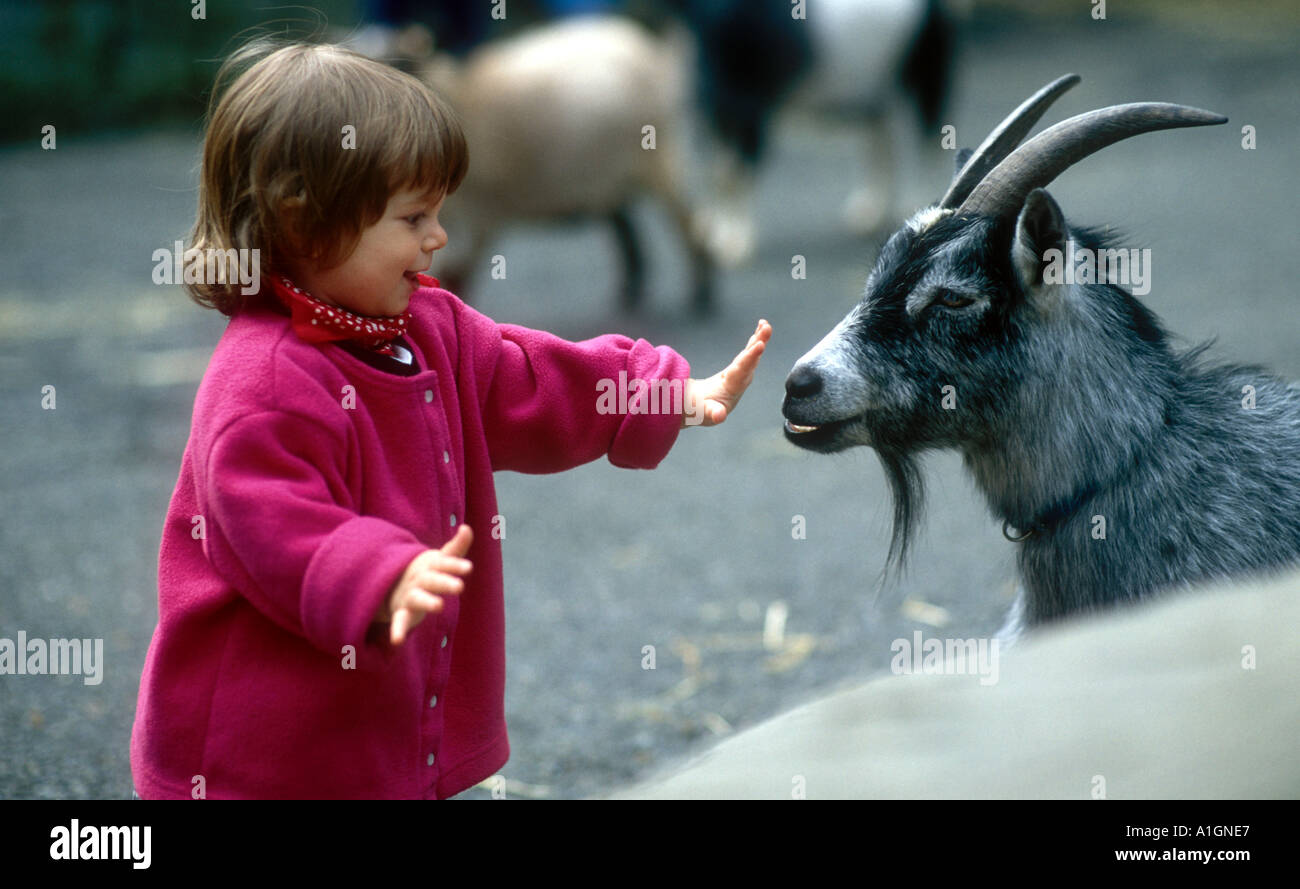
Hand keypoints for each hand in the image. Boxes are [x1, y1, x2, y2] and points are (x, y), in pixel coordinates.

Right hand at [376, 525, 473, 645]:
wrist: (393, 580)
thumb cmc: (426, 570)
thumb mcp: (441, 558)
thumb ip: (457, 546)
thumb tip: (467, 527)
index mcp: (430, 565)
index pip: (445, 563)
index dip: (456, 565)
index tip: (469, 568)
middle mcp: (420, 578)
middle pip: (433, 580)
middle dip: (445, 582)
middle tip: (460, 587)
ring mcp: (409, 594)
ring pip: (418, 598)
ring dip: (427, 602)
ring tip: (439, 607)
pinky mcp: (402, 610)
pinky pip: (399, 620)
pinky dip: (397, 630)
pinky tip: (397, 641)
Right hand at [683, 319, 770, 426]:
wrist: (698, 412)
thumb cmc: (697, 411)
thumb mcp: (700, 413)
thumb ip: (711, 413)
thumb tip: (720, 416)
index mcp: (730, 390)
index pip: (742, 371)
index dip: (750, 358)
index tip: (760, 344)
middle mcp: (738, 383)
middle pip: (751, 361)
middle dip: (759, 344)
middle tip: (766, 328)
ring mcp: (739, 376)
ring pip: (751, 357)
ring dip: (759, 340)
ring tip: (765, 325)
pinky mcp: (736, 371)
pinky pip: (747, 355)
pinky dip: (753, 342)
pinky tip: (759, 331)